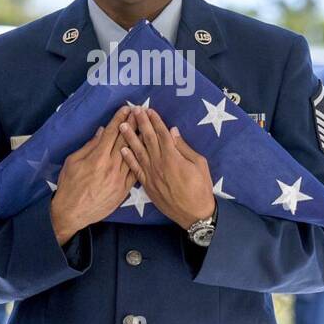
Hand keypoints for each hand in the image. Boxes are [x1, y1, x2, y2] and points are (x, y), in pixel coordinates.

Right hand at [49, 104, 136, 245]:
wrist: (73, 213)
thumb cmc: (69, 186)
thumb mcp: (72, 162)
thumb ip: (89, 146)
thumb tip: (101, 132)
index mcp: (97, 157)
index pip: (111, 133)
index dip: (120, 119)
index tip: (126, 109)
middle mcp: (111, 166)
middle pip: (125, 140)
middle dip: (133, 124)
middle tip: (141, 111)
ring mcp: (119, 178)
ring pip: (134, 155)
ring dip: (140, 139)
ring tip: (147, 127)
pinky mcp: (124, 190)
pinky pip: (135, 172)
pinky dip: (141, 160)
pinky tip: (147, 151)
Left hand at [118, 107, 214, 228]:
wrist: (194, 213)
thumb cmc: (201, 187)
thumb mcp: (199, 164)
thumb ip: (184, 147)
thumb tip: (173, 131)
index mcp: (173, 156)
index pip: (161, 133)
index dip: (154, 121)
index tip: (148, 110)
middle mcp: (159, 163)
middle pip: (147, 139)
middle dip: (140, 123)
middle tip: (134, 110)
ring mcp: (151, 174)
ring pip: (138, 152)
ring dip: (130, 137)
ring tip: (122, 125)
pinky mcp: (147, 185)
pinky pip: (135, 169)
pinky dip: (129, 159)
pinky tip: (122, 149)